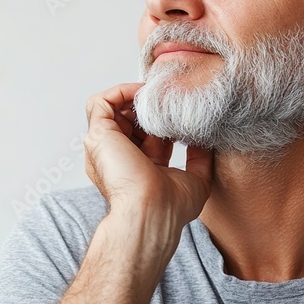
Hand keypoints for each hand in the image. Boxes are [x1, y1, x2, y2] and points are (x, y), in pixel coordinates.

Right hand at [84, 82, 213, 233]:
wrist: (153, 212)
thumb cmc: (171, 207)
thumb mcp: (196, 179)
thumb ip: (200, 158)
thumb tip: (205, 140)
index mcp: (135, 167)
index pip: (145, 135)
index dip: (162, 120)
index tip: (179, 111)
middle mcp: (116, 156)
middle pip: (128, 120)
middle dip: (149, 107)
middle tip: (170, 100)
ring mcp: (104, 146)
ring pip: (112, 109)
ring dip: (134, 97)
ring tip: (157, 95)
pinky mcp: (98, 135)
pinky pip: (101, 103)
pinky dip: (121, 92)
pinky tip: (144, 94)